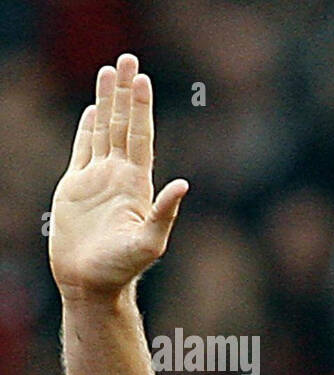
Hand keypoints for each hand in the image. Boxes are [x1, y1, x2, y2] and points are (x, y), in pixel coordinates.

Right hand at [49, 53, 187, 301]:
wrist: (91, 282)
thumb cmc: (123, 268)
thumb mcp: (151, 242)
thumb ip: (166, 213)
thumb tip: (184, 184)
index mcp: (137, 184)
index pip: (140, 136)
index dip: (141, 107)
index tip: (143, 79)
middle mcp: (120, 176)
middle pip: (123, 124)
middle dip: (126, 92)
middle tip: (128, 59)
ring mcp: (98, 179)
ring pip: (103, 130)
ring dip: (107, 101)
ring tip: (110, 71)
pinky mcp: (76, 187)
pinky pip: (82, 149)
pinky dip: (88, 128)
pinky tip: (94, 111)